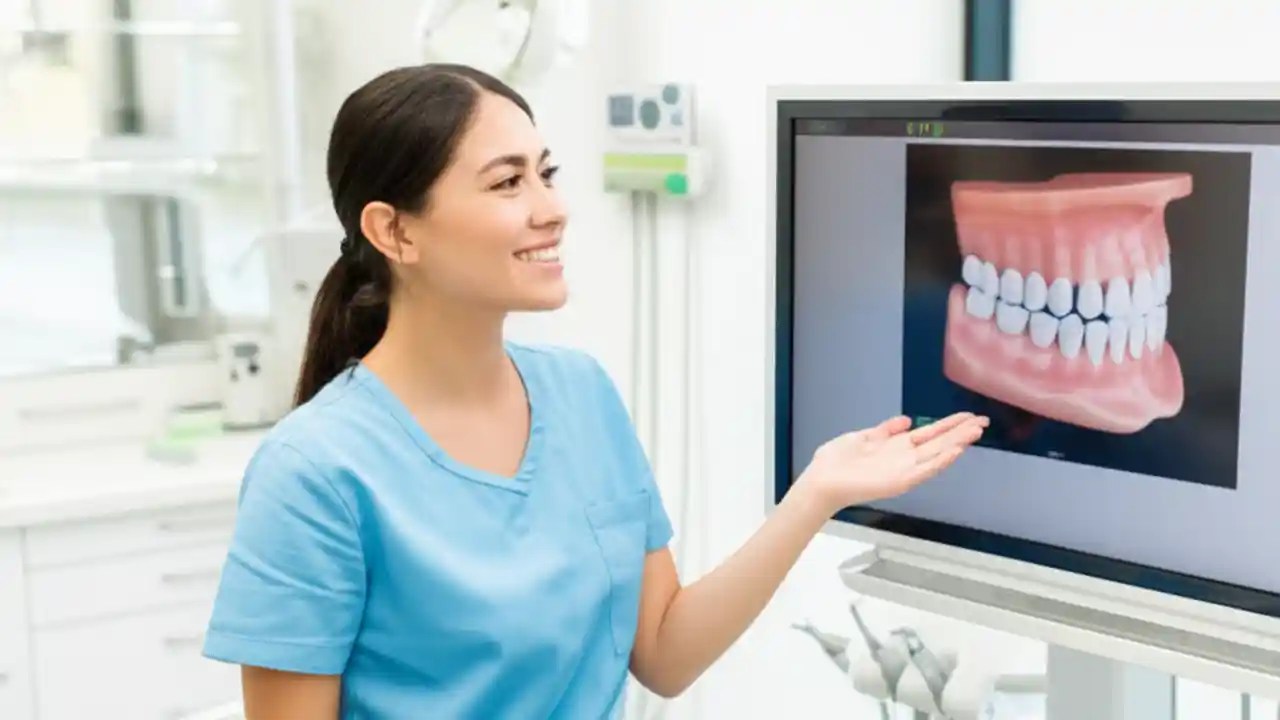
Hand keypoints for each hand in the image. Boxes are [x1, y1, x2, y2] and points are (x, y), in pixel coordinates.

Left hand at [796, 412, 987, 513]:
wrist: (822, 480)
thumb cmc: (837, 461)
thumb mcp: (863, 437)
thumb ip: (885, 430)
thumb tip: (906, 420)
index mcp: (897, 446)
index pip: (930, 433)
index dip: (950, 424)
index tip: (969, 416)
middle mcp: (905, 458)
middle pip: (939, 442)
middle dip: (961, 432)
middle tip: (983, 421)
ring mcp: (904, 470)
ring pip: (937, 455)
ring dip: (957, 444)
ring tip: (976, 432)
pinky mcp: (899, 482)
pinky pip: (924, 471)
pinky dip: (941, 461)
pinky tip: (955, 451)